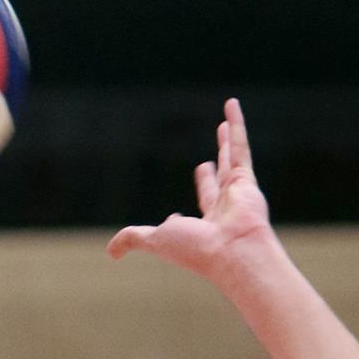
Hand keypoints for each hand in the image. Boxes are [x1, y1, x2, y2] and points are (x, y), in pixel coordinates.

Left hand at [107, 97, 271, 280]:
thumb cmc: (196, 250)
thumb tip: (111, 252)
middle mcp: (220, 213)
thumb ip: (134, 239)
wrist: (233, 254)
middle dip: (210, 177)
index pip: (189, 222)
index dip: (179, 220)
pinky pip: (241, 147)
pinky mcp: (247, 181)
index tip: (173, 218)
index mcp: (200, 232)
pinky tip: (231, 104)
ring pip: (230, 160)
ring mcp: (236, 195)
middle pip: (214, 188)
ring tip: (224, 125)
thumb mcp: (155, 240)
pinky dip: (237, 125)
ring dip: (227, 143)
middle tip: (206, 165)